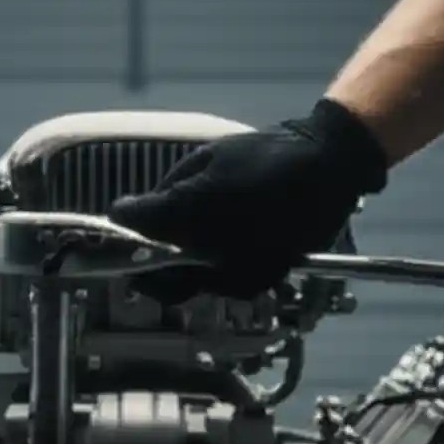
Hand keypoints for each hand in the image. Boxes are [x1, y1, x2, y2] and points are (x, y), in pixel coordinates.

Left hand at [108, 99, 387, 300]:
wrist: (326, 168)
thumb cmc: (265, 154)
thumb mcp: (209, 156)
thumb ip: (171, 186)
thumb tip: (140, 208)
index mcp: (196, 208)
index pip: (142, 223)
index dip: (124, 219)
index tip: (117, 215)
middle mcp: (213, 248)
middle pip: (158, 269)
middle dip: (140, 260)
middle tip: (133, 249)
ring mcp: (237, 270)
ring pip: (186, 285)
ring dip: (170, 273)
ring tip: (166, 255)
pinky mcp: (258, 282)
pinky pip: (218, 289)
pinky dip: (204, 277)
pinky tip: (203, 259)